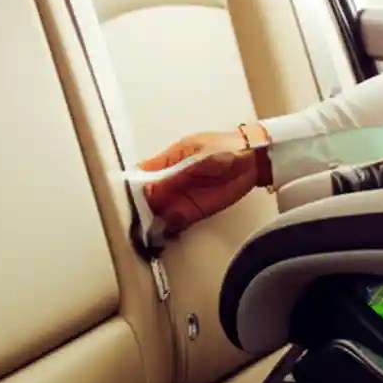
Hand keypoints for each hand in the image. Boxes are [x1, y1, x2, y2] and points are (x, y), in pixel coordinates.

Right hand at [138, 127, 269, 237]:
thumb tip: (151, 188)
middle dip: (140, 210)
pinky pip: (175, 222)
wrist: (254, 161)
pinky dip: (169, 229)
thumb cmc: (228, 149)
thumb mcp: (201, 159)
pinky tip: (166, 233)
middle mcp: (169, 181)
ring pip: (158, 212)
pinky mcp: (193, 211)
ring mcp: (180, 197)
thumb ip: (177, 175)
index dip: (132, 189)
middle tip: (139, 221)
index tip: (129, 201)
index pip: (140, 176)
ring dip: (153, 223)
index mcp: (167, 161)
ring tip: (150, 231)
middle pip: (146, 198)